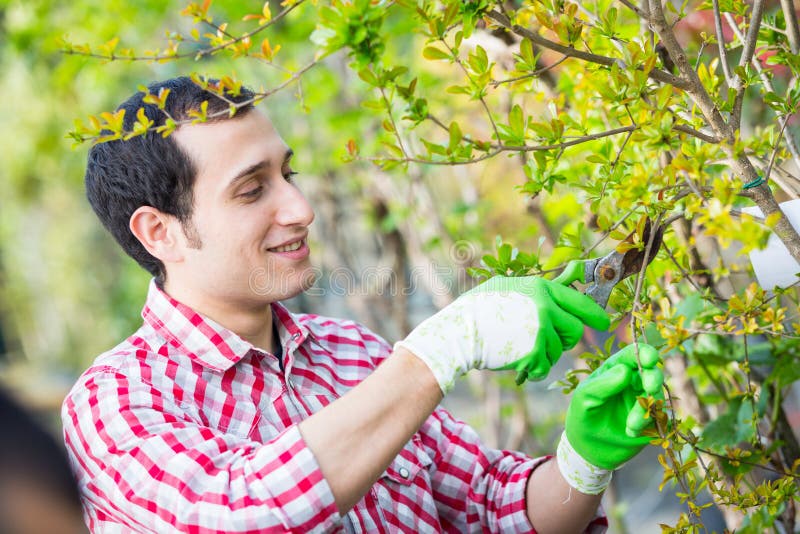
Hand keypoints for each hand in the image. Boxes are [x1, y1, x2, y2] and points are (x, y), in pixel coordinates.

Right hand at [395, 276, 608, 393]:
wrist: (458, 333)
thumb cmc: (479, 308)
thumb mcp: (509, 286)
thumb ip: (543, 285)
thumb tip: (575, 269)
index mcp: (540, 288)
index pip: (580, 302)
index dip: (595, 314)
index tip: (604, 322)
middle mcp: (544, 307)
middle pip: (574, 330)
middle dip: (564, 339)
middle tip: (547, 341)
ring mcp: (540, 331)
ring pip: (559, 350)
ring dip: (545, 354)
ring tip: (520, 347)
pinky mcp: (533, 353)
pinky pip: (544, 366)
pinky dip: (532, 368)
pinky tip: (516, 360)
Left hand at [565, 343, 664, 470]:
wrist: (589, 449)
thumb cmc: (583, 416)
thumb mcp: (585, 398)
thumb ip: (603, 384)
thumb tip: (625, 370)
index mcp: (615, 370)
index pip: (633, 355)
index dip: (644, 353)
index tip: (650, 358)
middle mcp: (633, 383)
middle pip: (651, 373)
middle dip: (653, 379)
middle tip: (649, 388)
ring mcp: (644, 401)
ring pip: (657, 397)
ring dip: (646, 410)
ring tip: (630, 425)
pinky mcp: (653, 420)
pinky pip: (661, 418)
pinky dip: (650, 425)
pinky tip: (632, 432)